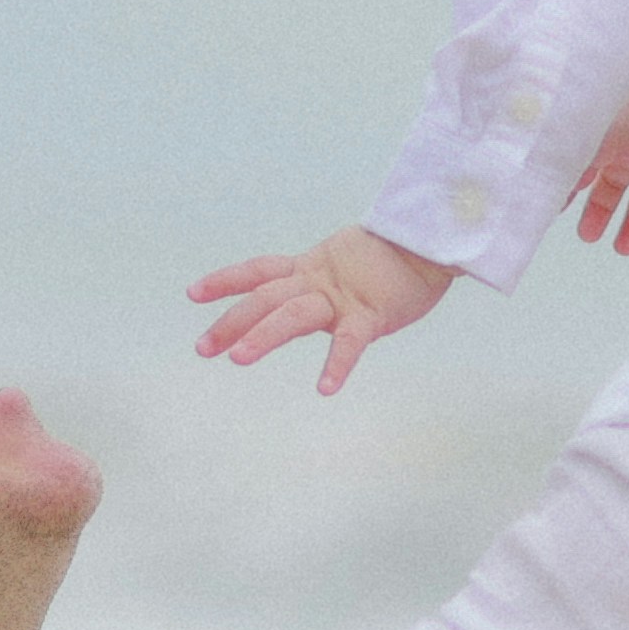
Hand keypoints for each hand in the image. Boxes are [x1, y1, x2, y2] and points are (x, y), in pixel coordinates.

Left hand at [187, 225, 451, 394]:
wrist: (434, 240)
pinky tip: (324, 389)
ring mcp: (343, 297)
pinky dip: (337, 365)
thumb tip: (306, 305)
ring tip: (237, 359)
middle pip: (264, 299)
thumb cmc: (397, 257)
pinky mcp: (372, 313)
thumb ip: (325, 285)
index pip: (259, 273)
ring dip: (263, 336)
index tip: (194, 294)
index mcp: (311, 269)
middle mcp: (318, 281)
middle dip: (230, 322)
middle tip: (201, 348)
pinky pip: (350, 342)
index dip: (225, 281)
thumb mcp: (348, 268)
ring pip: (293, 316)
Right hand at [564, 102, 628, 258]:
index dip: (572, 189)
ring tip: (624, 250)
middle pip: (616, 186)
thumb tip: (543, 189)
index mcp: (614, 138)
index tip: (557, 210)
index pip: (587, 167)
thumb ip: (568, 167)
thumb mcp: (593, 143)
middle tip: (588, 237)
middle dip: (601, 211)